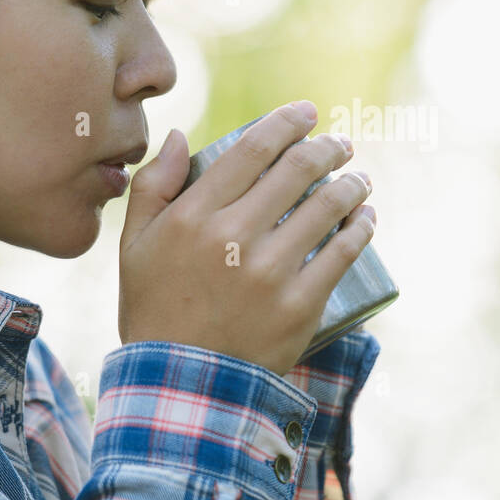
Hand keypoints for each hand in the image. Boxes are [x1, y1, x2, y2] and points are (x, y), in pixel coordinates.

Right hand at [117, 101, 376, 376]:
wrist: (181, 387)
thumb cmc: (156, 310)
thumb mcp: (133, 248)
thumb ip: (152, 186)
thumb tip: (175, 134)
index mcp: (192, 216)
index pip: (252, 149)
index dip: (286, 123)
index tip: (307, 113)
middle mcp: (232, 237)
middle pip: (297, 170)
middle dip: (327, 148)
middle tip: (340, 144)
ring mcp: (269, 272)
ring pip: (327, 206)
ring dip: (351, 183)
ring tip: (359, 178)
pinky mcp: (300, 304)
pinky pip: (343, 253)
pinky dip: (361, 227)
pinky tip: (366, 217)